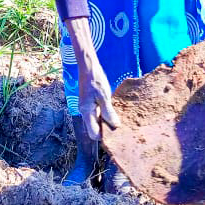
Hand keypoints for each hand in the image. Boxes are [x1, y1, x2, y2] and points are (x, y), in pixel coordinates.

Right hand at [66, 17, 119, 139]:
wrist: (88, 68)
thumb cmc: (96, 80)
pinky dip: (104, 115)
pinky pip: (96, 115)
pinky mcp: (89, 104)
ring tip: (117, 118)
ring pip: (96, 122)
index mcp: (87, 112)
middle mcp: (84, 113)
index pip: (94, 134)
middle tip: (119, 127)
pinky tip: (112, 111)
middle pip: (94, 129)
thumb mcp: (104, 96)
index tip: (116, 133)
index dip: (104, 136)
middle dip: (105, 130)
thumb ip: (108, 112)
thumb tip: (115, 126)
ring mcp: (86, 109)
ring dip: (105, 122)